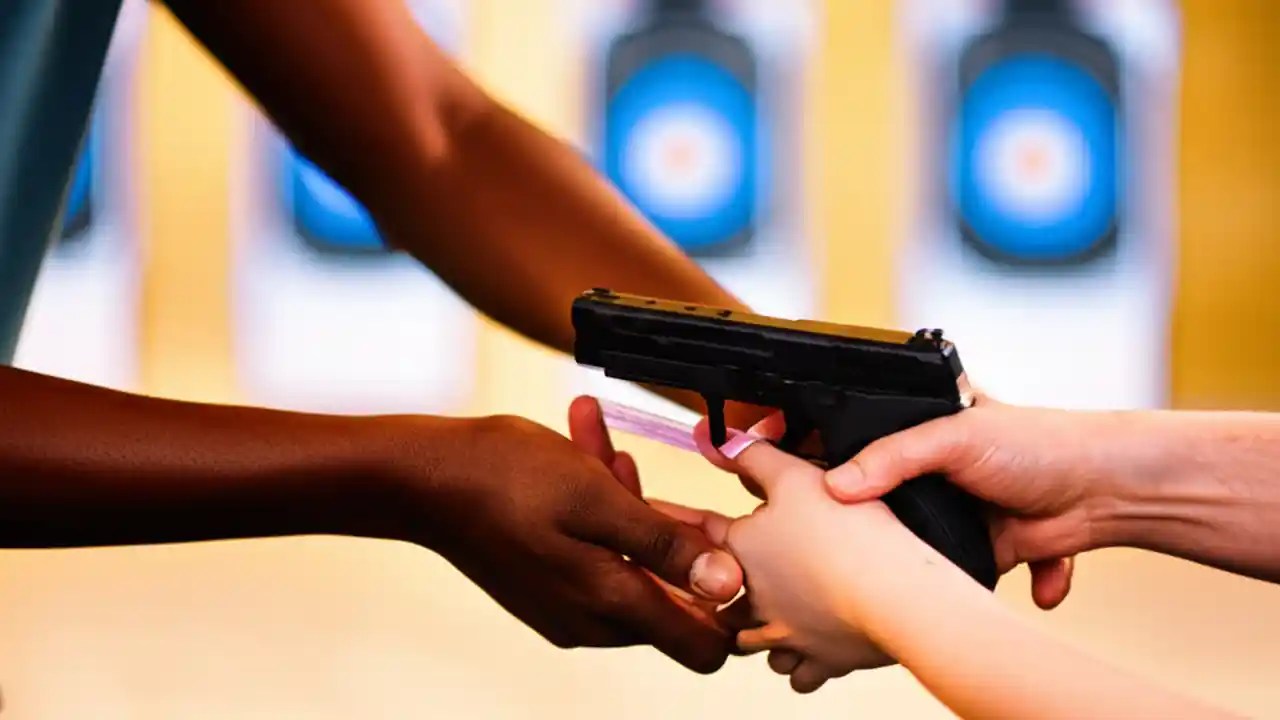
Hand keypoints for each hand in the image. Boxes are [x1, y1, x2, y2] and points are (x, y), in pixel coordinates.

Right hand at [386, 408, 743, 672]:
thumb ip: (666, 547)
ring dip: (625, 505)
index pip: (704, 648)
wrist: (422, 479)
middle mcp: (592, 621)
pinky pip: (594, 554)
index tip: (717, 544)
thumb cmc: (506, 478)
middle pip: (666, 591)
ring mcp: (566, 607)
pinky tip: (578, 455)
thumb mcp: (600, 499)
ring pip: (628, 561)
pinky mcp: (546, 587)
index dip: (727, 604)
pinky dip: (595, 511)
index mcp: (612, 605)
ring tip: (596, 448)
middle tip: (630, 467)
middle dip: (662, 525)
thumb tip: (728, 584)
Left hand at [670, 430, 904, 692]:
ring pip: (754, 640)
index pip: (695, 531)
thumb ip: (753, 456)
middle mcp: (752, 600)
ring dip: (760, 628)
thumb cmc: (846, 533)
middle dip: (729, 586)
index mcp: (739, 551)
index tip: (671, 516)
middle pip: (721, 596)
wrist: (895, 592)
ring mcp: (784, 636)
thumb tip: (717, 440)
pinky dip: (799, 662)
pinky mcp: (819, 661)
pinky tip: (809, 644)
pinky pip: (797, 673)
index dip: (685, 518)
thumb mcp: (794, 475)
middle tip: (744, 572)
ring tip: (777, 612)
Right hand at [819, 396, 1136, 608]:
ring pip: (916, 546)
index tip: (810, 489)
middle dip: (876, 523)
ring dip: (922, 558)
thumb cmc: (1041, 442)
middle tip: (856, 536)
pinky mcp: (981, 553)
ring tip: (915, 560)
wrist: (1109, 489)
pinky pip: (960, 579)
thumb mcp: (954, 434)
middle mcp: (934, 473)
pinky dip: (977, 585)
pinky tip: (1007, 570)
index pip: (861, 445)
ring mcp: (957, 514)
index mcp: (921, 429)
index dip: (834, 465)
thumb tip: (837, 487)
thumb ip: (892, 457)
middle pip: (882, 503)